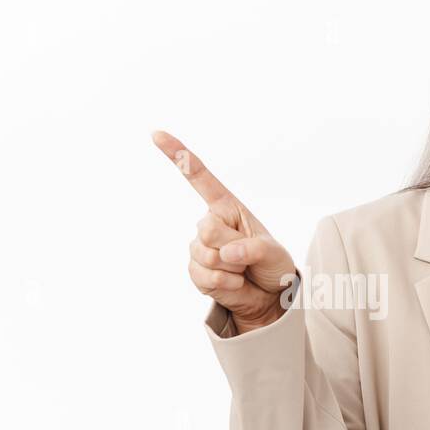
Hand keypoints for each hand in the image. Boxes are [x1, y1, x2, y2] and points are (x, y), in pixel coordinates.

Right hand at [153, 129, 296, 332]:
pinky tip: (233, 282)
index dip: (178, 155)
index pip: (201, 178)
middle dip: (231, 248)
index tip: (156, 134)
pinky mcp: (195, 271)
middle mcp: (210, 223)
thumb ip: (254, 249)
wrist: (266, 295)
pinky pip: (202, 275)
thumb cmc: (272, 264)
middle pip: (207, 229)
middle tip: (247, 257)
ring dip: (231, 268)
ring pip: (205, 255)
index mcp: (227, 207)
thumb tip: (228, 252)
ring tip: (241, 270)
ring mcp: (199, 247)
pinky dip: (224, 283)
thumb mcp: (273, 253)